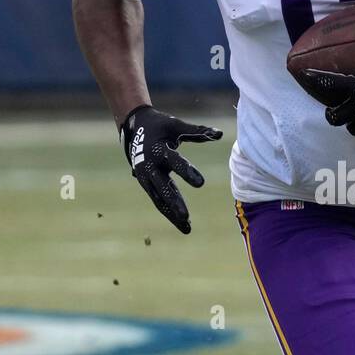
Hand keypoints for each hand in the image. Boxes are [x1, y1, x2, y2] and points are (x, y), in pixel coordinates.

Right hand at [119, 105, 222, 233]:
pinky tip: (184, 224)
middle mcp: (149, 166)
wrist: (134, 128)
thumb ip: (198, 132)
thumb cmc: (160, 126)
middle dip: (174, 201)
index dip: (187, 171)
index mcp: (157, 150)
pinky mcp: (146, 185)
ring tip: (187, 228)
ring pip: (159, 199)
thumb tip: (220, 133)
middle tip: (186, 215)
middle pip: (163, 186)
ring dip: (172, 214)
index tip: (201, 183)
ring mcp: (145, 178)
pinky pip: (158, 201)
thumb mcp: (176, 126)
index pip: (174, 162)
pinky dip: (170, 212)